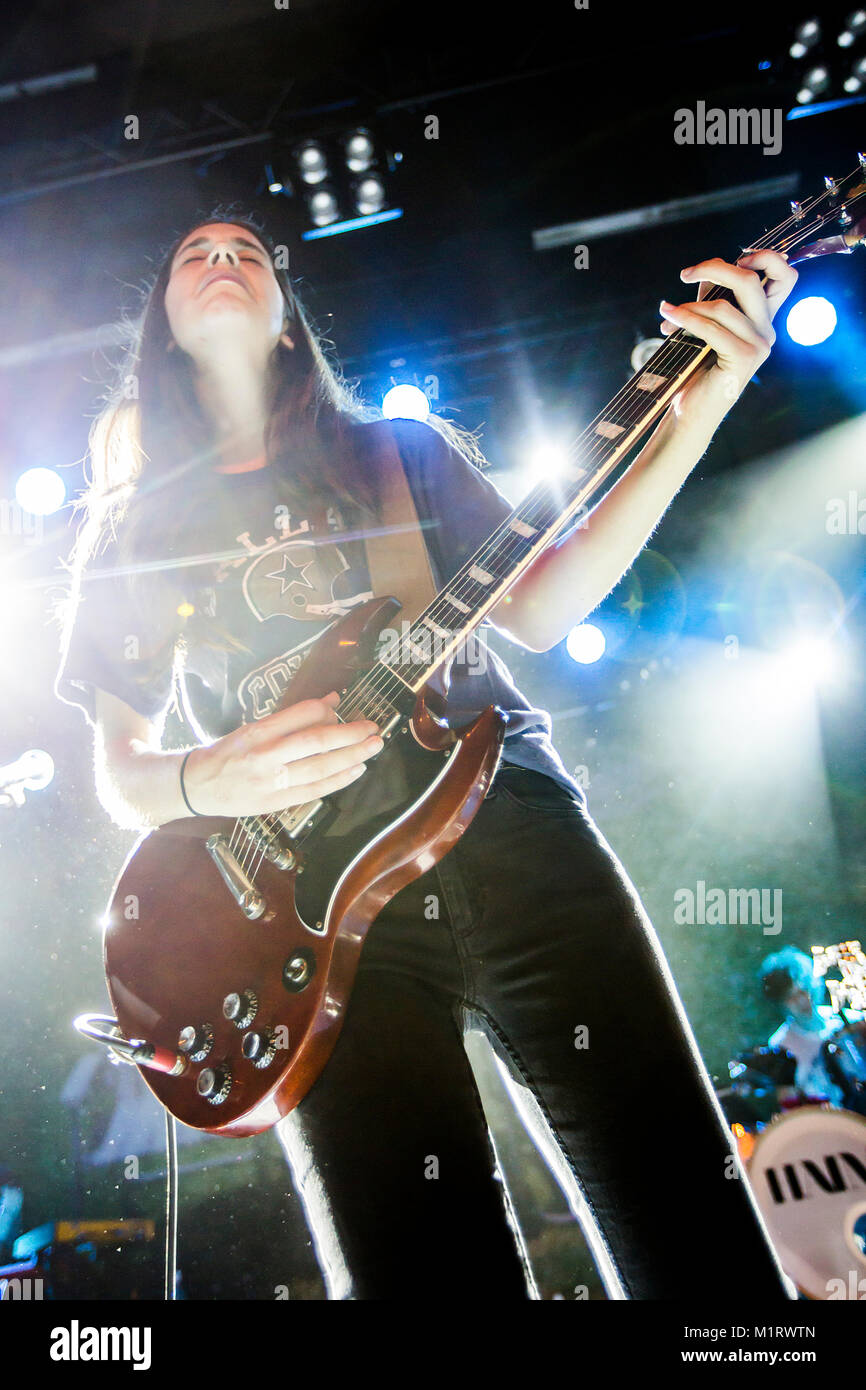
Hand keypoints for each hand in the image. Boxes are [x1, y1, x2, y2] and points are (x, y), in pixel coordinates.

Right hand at [183, 691, 384, 816]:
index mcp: (257, 732)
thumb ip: (292, 718)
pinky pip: (314, 791)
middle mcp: (265, 756)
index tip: (342, 706)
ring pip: (319, 768)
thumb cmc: (227, 752)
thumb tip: (331, 702)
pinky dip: (338, 780)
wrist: (197, 786)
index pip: (300, 714)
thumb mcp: (252, 728)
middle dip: (349, 734)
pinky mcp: (276, 803)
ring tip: (373, 747)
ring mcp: (271, 782)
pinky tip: (356, 770)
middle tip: (373, 728)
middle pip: (315, 742)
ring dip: (351, 757)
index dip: (326, 710)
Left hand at [658, 250, 798, 420]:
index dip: (765, 257)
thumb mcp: (706, 327)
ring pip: (723, 306)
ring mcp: (759, 345)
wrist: (690, 413)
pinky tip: (668, 321)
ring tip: (667, 314)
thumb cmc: (696, 371)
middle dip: (715, 268)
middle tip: (685, 275)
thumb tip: (706, 271)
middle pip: (749, 280)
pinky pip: (711, 328)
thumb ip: (713, 299)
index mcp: (763, 321)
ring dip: (688, 306)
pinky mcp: (743, 358)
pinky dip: (686, 320)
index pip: (785, 276)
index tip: (733, 258)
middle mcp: (767, 331)